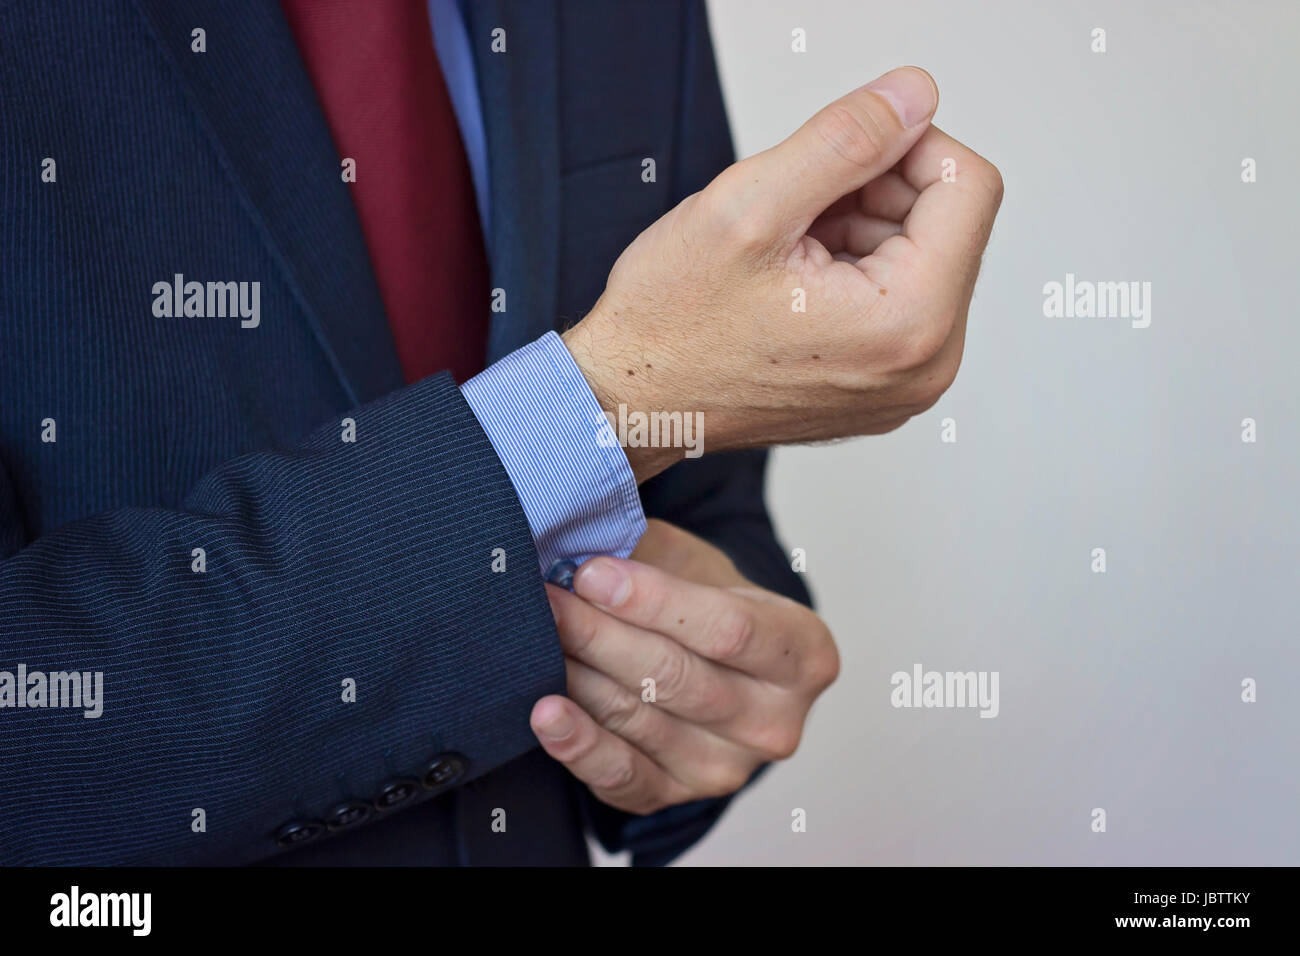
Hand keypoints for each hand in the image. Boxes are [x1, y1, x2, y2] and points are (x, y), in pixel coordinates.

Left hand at [529, 520, 838, 814]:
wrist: (714, 668)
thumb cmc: (705, 604)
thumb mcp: (697, 563)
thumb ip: (651, 554)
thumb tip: (580, 547)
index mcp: (803, 653)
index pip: (729, 629)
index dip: (654, 601)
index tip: (592, 574)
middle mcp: (775, 721)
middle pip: (677, 677)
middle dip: (600, 633)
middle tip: (546, 598)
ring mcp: (727, 767)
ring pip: (640, 720)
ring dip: (576, 675)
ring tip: (532, 636)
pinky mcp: (676, 795)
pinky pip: (620, 775)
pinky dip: (577, 744)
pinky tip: (545, 713)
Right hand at [562, 66, 1002, 481]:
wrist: (629, 402)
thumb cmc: (671, 327)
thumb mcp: (749, 207)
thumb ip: (845, 140)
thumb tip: (914, 96)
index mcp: (909, 326)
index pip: (969, 185)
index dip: (904, 144)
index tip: (835, 156)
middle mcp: (926, 368)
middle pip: (949, 223)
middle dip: (875, 194)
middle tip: (792, 213)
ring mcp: (907, 384)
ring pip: (921, 255)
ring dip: (858, 228)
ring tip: (781, 253)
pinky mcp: (884, 387)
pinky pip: (899, 298)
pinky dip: (851, 269)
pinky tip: (789, 281)